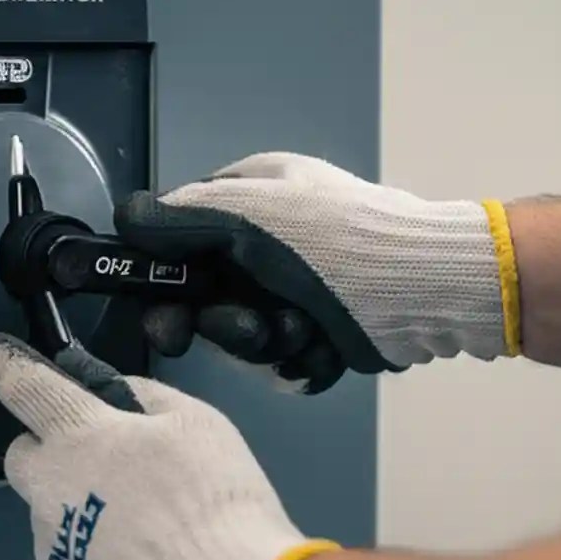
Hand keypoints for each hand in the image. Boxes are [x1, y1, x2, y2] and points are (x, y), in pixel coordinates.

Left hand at [0, 331, 338, 559]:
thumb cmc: (217, 505)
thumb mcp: (198, 422)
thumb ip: (146, 398)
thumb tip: (120, 395)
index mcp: (80, 438)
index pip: (26, 388)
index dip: (2, 364)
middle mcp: (51, 493)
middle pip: (22, 458)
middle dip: (50, 452)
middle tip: (104, 463)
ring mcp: (54, 554)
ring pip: (52, 518)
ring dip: (81, 514)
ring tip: (148, 532)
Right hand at [116, 152, 513, 392]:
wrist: (435, 292)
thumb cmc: (346, 245)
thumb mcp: (256, 217)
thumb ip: (183, 220)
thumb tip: (125, 216)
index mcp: (249, 198)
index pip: (179, 243)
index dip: (166, 285)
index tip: (167, 321)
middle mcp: (268, 241)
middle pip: (209, 300)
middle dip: (230, 324)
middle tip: (254, 331)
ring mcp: (296, 287)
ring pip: (245, 337)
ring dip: (273, 343)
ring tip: (308, 330)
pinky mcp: (322, 330)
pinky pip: (284, 359)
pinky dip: (305, 360)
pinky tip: (330, 347)